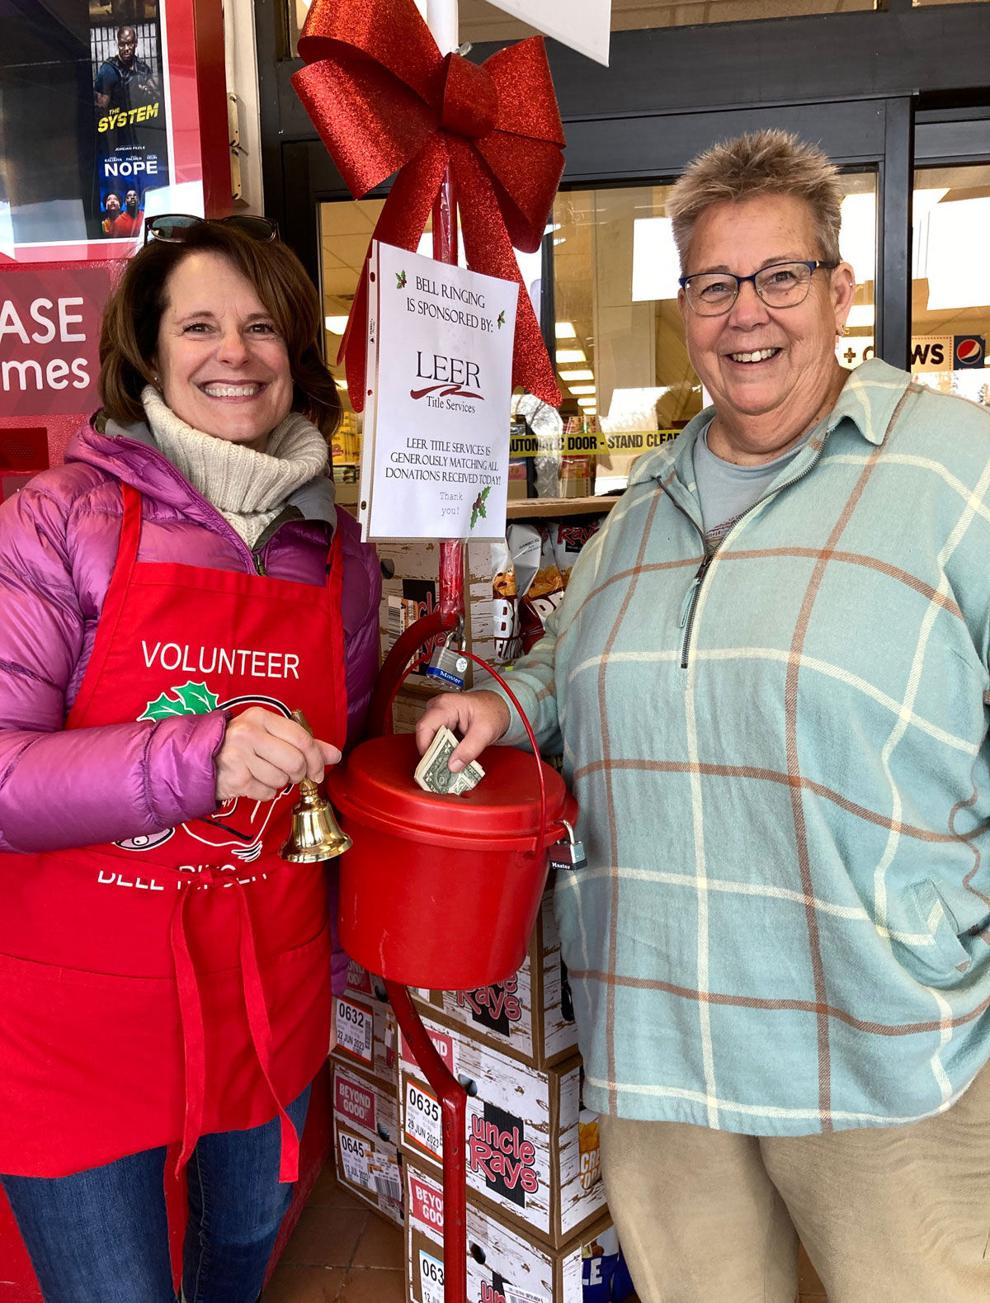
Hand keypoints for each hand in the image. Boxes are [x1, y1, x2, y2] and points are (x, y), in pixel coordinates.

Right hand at [215, 707, 340, 802]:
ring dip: (280, 782)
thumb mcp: (269, 734)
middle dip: (299, 773)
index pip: (302, 738)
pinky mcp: (235, 779)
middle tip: (292, 774)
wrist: (199, 757)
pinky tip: (254, 782)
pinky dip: (266, 792)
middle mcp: (248, 734)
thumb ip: (303, 743)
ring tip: (265, 773)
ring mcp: (239, 757)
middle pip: (295, 761)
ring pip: (281, 779)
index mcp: (260, 717)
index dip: (316, 758)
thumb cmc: (240, 745)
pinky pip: (267, 793)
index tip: (318, 770)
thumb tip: (335, 755)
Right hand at [415, 690, 510, 772]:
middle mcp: (437, 708)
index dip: (425, 748)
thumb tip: (453, 766)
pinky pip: (436, 740)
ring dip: (437, 754)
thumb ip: (469, 750)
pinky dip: (442, 751)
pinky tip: (450, 761)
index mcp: (445, 705)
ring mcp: (438, 716)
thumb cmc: (492, 712)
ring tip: (446, 768)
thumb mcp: (485, 732)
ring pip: (429, 739)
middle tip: (440, 771)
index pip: (425, 727)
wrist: (498, 707)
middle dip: (432, 754)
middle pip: (425, 734)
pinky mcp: (441, 724)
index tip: (432, 765)